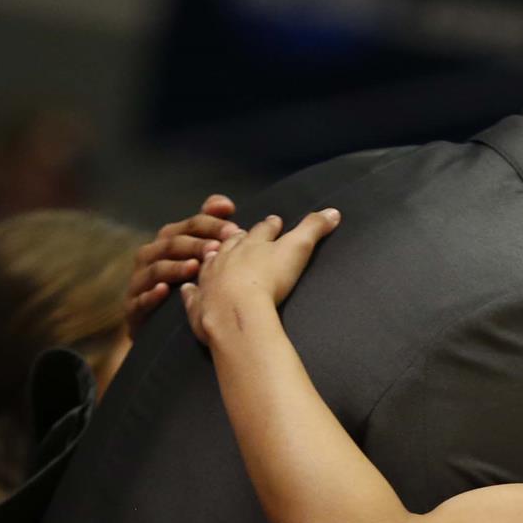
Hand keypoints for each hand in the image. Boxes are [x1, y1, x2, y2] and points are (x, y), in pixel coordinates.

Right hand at [128, 195, 241, 328]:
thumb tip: (225, 203)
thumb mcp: (194, 255)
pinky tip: (164, 292)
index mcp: (167, 241)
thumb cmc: (180, 284)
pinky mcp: (132, 307)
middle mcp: (150, 256)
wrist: (153, 325)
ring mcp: (139, 281)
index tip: (235, 230)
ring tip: (195, 267)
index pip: (189, 226)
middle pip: (172, 244)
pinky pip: (139, 299)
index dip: (211, 225)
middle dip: (196, 244)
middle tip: (219, 249)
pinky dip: (151, 295)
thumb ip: (208, 228)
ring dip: (175, 267)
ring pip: (156, 269)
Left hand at [181, 210, 340, 346]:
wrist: (236, 310)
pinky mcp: (200, 305)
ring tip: (215, 254)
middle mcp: (227, 257)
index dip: (270, 225)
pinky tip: (188, 288)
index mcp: (252, 244)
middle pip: (234, 243)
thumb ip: (313, 230)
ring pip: (211, 264)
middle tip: (242, 234)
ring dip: (214, 258)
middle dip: (239, 237)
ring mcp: (210, 280)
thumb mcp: (296, 250)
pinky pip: (193, 295)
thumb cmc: (268, 279)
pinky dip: (191, 291)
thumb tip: (334, 212)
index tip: (274, 220)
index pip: (263, 230)